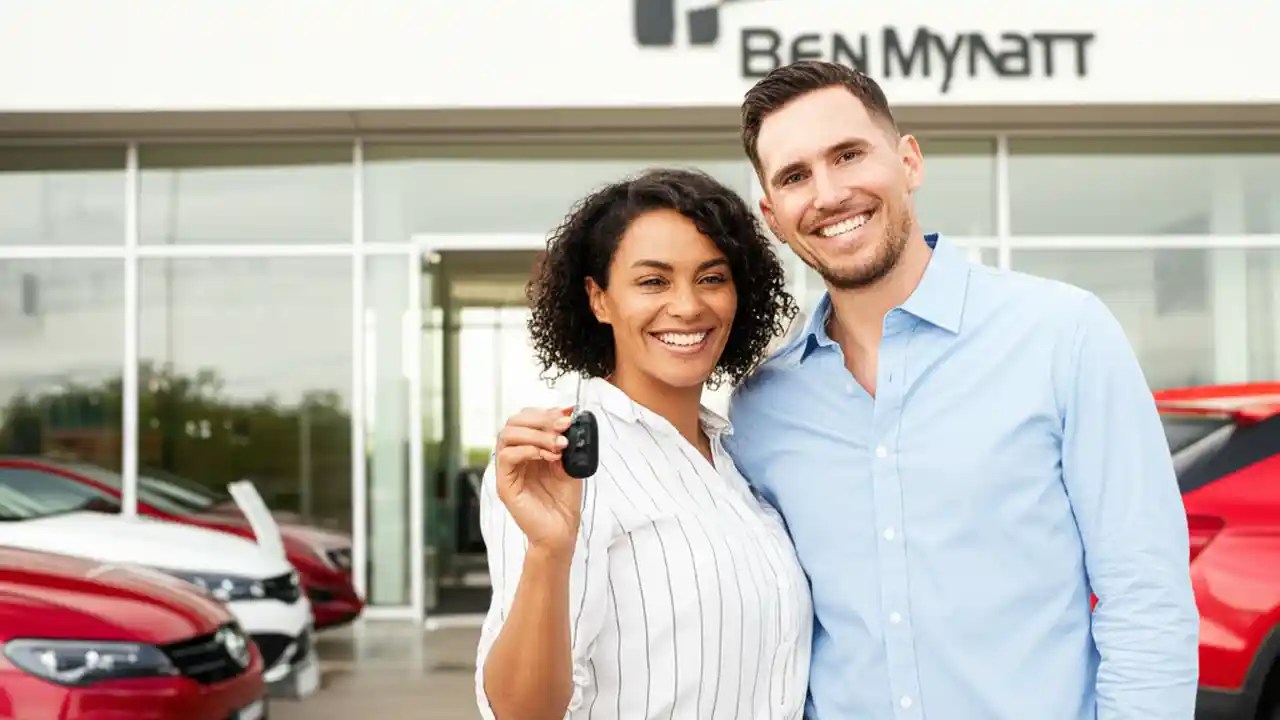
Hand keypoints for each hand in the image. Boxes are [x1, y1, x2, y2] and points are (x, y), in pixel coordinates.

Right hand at [494, 406, 581, 556]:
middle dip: (541, 419)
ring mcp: (507, 470)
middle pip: (514, 422)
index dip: (545, 412)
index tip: (567, 413)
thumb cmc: (563, 501)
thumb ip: (566, 442)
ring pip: (507, 435)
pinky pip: (507, 457)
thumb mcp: (569, 463)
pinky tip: (547, 456)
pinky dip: (528, 450)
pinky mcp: (504, 484)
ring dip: (536, 434)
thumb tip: (568, 417)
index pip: (526, 418)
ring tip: (559, 444)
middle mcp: (515, 456)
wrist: (562, 531)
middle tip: (563, 426)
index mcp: (528, 449)